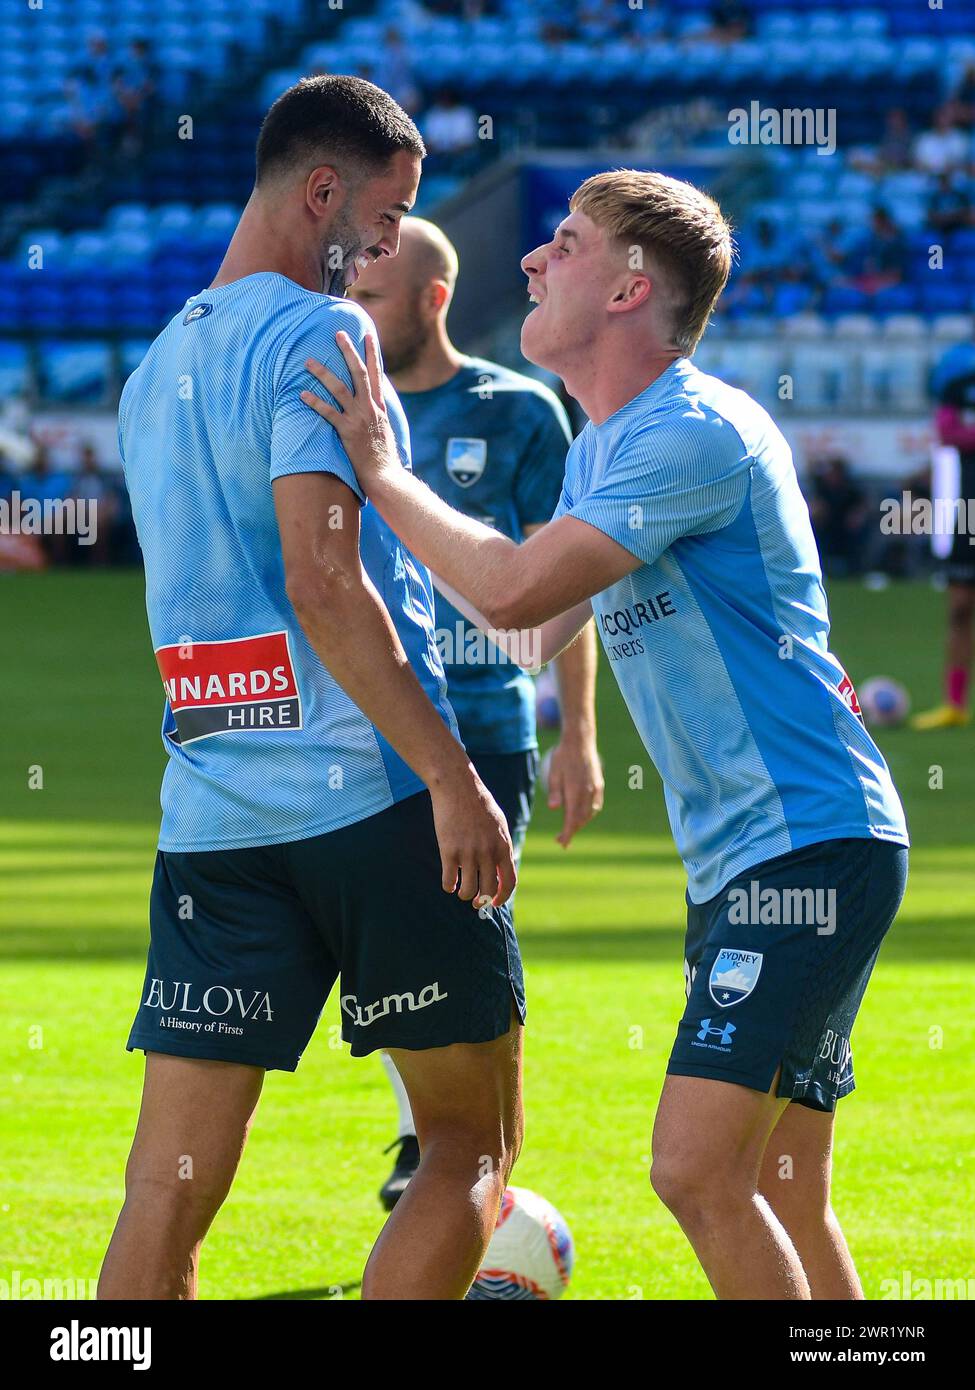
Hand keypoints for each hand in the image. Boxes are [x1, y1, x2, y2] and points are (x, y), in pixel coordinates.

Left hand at [300, 332, 399, 493]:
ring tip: (308, 362)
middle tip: (338, 334)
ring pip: (340, 389)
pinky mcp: (347, 432)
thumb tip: (375, 408)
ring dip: (323, 373)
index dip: (372, 353)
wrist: (386, 475)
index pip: (377, 374)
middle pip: (359, 373)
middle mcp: (370, 408)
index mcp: (379, 407)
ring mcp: (359, 419)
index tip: (366, 335)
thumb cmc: (384, 458)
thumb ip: (379, 417)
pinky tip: (302, 395)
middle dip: (348, 352)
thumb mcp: (385, 432)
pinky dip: (314, 403)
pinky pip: (328, 413)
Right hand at [429, 769, 516, 909]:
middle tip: (476, 902)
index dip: (502, 897)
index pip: (509, 882)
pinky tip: (449, 883)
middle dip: (482, 901)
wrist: (457, 787)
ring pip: (468, 890)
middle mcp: (488, 852)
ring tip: (461, 891)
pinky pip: (449, 880)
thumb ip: (501, 846)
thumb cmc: (478, 804)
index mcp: (503, 846)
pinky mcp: (449, 850)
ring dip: (465, 895)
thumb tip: (501, 869)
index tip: (494, 903)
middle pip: (488, 889)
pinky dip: (449, 886)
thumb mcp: (498, 824)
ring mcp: (468, 852)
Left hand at [546, 734, 603, 847]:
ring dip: (580, 823)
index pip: (572, 819)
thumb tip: (553, 808)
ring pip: (590, 813)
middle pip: (581, 819)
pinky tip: (582, 815)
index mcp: (575, 791)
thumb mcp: (553, 772)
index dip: (568, 833)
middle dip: (572, 831)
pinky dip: (588, 814)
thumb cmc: (563, 756)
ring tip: (570, 829)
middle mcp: (588, 792)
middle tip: (561, 840)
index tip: (562, 844)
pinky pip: (595, 805)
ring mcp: (595, 789)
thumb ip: (554, 791)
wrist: (580, 740)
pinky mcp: (599, 785)